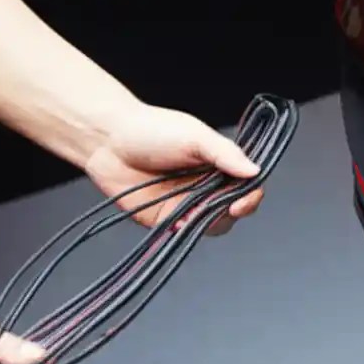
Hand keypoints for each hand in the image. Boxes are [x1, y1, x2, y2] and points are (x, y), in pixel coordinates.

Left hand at [84, 103, 263, 235]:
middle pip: (236, 208)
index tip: (243, 200)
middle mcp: (209, 185)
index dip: (251, 196)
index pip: (249, 185)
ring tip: (197, 210)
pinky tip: (179, 219)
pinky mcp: (168, 219)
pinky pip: (187, 233)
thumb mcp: (196, 136)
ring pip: (215, 224)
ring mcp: (189, 204)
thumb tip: (256, 172)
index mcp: (221, 163)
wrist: (107, 142)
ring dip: (211, 222)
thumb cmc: (152, 130)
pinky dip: (188, 230)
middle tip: (224, 207)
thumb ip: (226, 154)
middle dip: (233, 211)